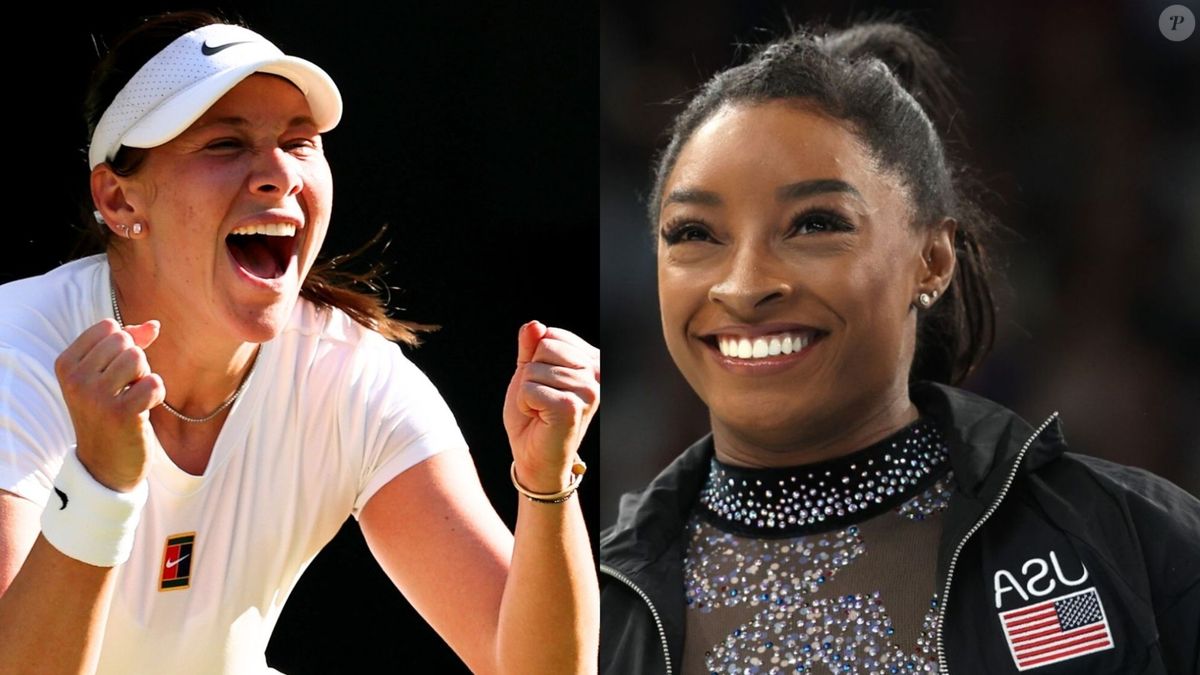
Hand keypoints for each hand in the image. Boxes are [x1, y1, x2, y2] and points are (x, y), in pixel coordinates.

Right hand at [54, 319, 164, 491]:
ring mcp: (95, 396)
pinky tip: (143, 411)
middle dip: (135, 362)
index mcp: (66, 364)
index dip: (124, 345)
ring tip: (132, 399)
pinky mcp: (121, 413)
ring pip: (138, 358)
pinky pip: (153, 383)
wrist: (105, 465)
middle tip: (125, 390)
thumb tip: (154, 325)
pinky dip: (157, 394)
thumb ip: (131, 342)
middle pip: (125, 341)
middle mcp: (75, 379)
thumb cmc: (109, 412)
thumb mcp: (109, 374)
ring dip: (144, 378)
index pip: (109, 327)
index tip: (114, 373)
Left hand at [503, 321, 599, 492]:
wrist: (534, 455)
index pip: (551, 335)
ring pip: (534, 369)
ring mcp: (587, 391)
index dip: (536, 358)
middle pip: (543, 348)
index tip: (545, 383)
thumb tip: (534, 324)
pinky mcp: (572, 407)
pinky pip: (529, 389)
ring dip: (526, 391)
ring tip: (540, 410)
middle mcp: (596, 375)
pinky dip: (524, 404)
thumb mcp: (529, 373)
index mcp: (591, 362)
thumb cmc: (534, 415)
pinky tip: (539, 418)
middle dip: (530, 374)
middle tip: (541, 399)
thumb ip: (531, 347)